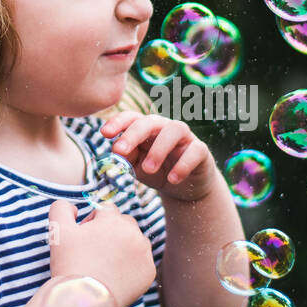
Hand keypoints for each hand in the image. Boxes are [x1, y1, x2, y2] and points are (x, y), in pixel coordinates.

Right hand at [47, 199, 155, 306]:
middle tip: (93, 253)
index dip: (92, 222)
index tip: (84, 239)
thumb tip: (75, 207)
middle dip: (110, 232)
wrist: (82, 301)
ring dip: (123, 247)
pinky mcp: (149, 272)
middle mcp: (134, 234)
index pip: (106, 209)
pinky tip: (114, 276)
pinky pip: (141, 261)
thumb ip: (61, 208)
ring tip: (104, 265)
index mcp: (114, 220)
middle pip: (123, 223)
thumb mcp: (57, 231)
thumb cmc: (69, 264)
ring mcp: (144, 254)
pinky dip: (130, 266)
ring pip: (134, 241)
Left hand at [100, 112, 218, 201]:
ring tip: (148, 170)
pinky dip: (183, 165)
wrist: (184, 189)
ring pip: (174, 129)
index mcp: (146, 129)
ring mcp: (185, 137)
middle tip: (120, 151)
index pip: (131, 118)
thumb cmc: (157, 172)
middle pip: (150, 121)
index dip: (118, 122)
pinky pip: (195, 150)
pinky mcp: (201, 150)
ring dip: (159, 149)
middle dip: (133, 134)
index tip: (104, 133)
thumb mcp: (137, 167)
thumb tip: (115, 151)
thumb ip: (126, 158)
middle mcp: (165, 127)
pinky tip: (173, 179)